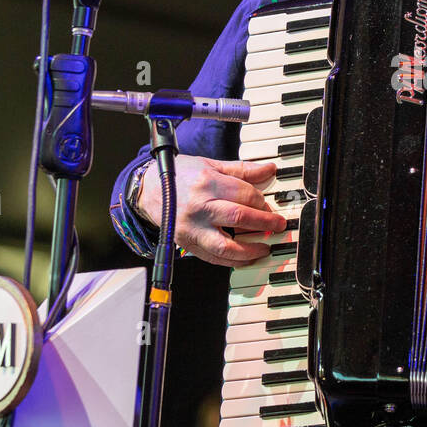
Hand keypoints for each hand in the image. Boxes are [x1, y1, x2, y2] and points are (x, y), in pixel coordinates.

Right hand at [137, 155, 286, 266]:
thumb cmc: (180, 175)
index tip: (269, 206)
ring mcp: (192, 228)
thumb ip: (242, 170)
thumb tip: (269, 170)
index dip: (262, 202)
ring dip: (251, 250)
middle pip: (238, 218)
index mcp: (206, 182)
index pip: (243, 194)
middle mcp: (198, 206)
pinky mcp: (187, 243)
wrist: (148, 190)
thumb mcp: (211, 165)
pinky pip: (213, 258)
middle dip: (264, 224)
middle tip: (278, 225)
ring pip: (226, 246)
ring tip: (265, 247)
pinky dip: (232, 261)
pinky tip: (246, 257)